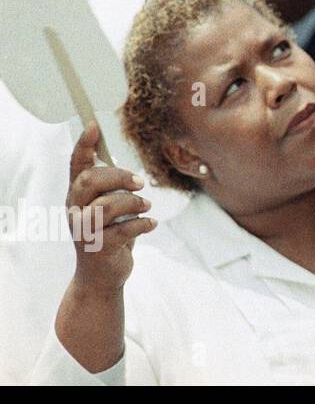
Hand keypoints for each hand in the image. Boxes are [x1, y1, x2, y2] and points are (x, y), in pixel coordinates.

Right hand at [65, 123, 154, 295]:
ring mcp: (84, 231)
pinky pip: (124, 230)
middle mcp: (75, 211)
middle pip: (90, 181)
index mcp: (78, 197)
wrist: (101, 277)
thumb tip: (129, 170)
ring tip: (146, 206)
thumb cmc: (107, 235)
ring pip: (106, 206)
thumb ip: (111, 190)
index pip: (76, 167)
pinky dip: (143, 224)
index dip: (83, 146)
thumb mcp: (107, 209)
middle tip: (140, 183)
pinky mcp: (99, 248)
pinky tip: (151, 224)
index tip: (94, 126)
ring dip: (133, 203)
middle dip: (118, 176)